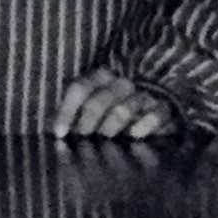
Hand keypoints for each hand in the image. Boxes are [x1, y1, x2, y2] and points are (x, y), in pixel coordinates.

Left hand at [51, 70, 179, 141]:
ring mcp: (143, 95)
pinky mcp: (163, 108)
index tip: (60, 133)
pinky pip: (154, 115)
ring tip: (106, 140)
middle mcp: (121, 83)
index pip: (79, 88)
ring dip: (111, 127)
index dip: (67, 110)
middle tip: (84, 138)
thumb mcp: (90, 108)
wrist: (157, 104)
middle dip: (88, 122)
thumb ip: (72, 114)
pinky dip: (143, 125)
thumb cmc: (114, 111)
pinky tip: (134, 136)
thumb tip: (53, 130)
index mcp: (99, 78)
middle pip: (99, 100)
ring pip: (123, 109)